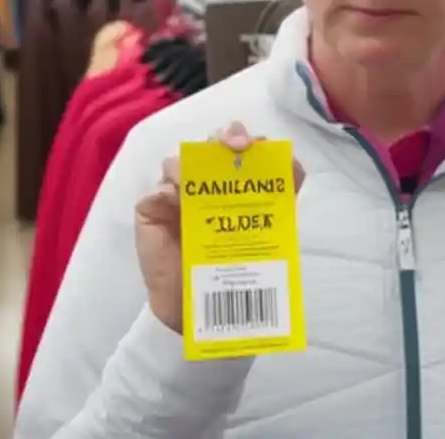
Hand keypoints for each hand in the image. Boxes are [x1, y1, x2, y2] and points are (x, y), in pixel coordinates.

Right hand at [135, 121, 305, 333]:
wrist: (210, 308)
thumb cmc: (239, 266)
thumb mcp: (272, 228)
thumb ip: (284, 196)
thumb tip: (293, 164)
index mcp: (230, 182)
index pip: (236, 148)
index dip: (246, 137)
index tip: (257, 144)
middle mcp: (203, 182)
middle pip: (208, 146)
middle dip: (223, 137)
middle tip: (236, 145)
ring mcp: (174, 195)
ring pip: (178, 162)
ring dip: (192, 163)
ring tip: (204, 178)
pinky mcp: (151, 213)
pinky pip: (154, 193)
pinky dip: (166, 191)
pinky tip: (177, 200)